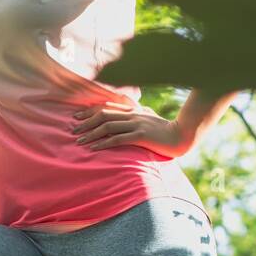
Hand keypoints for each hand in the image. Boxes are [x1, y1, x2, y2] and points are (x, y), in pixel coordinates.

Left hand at [70, 103, 195, 158]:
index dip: (89, 111)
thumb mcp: (150, 117)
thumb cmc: (166, 129)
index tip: (76, 117)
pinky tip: (94, 148)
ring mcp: (136, 124)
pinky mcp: (141, 136)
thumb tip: (133, 110)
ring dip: (91, 134)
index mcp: (133, 110)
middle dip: (86, 122)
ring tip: (79, 142)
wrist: (182, 136)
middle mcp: (132, 115)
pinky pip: (118, 138)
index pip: (107, 107)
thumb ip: (139, 113)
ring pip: (108, 126)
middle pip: (103, 115)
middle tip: (73, 130)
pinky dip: (104, 143)